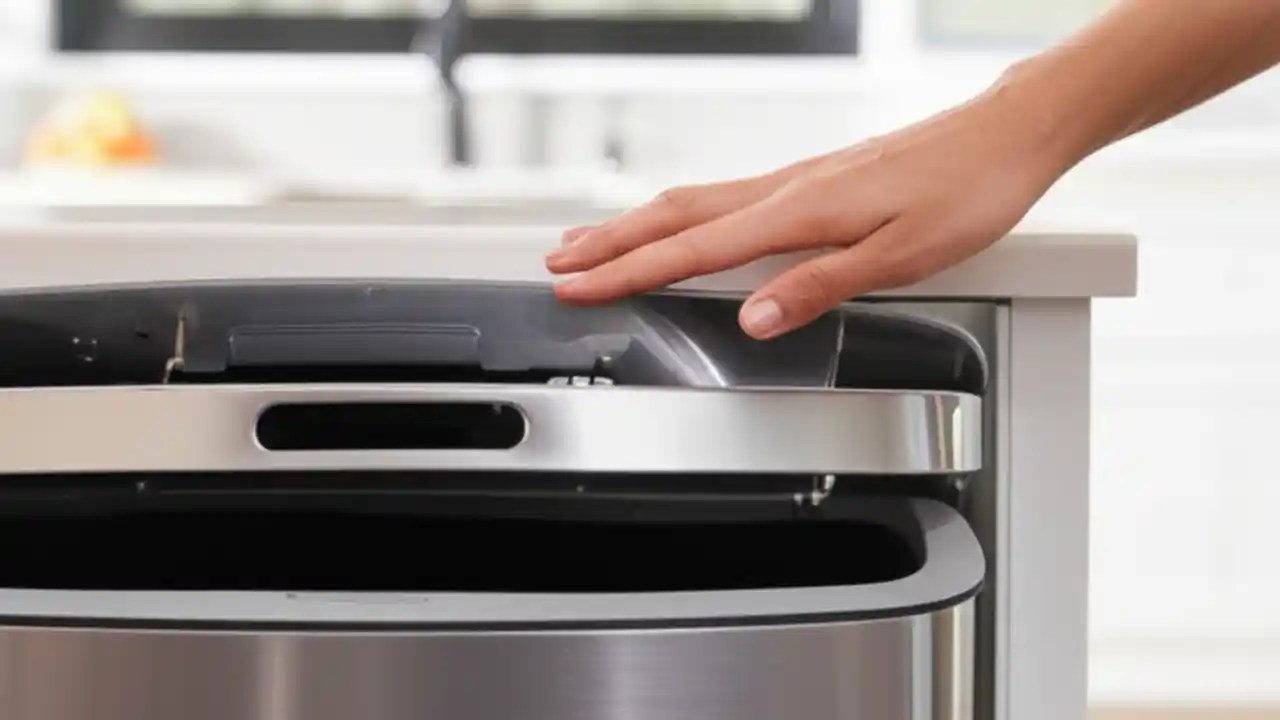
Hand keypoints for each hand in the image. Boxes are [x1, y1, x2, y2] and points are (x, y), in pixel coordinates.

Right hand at [545, 83, 1074, 338]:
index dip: (628, 272)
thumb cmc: (965, 191)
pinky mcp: (812, 178)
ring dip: (638, 224)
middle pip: (676, 215)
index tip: (577, 286)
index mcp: (799, 211)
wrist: (1005, 134)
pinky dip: (682, 214)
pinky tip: (682, 224)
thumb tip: (752, 319)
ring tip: (596, 241)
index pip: (692, 249)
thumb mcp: (901, 256)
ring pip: (695, 201)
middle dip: (611, 242)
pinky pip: (725, 196)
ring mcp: (796, 178)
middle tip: (558, 261)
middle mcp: (786, 186)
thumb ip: (819, 287)